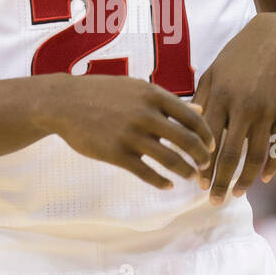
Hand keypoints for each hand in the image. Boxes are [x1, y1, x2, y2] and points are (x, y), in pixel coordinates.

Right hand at [52, 74, 215, 188]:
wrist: (64, 102)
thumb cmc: (103, 93)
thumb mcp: (137, 89)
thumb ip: (168, 101)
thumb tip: (199, 108)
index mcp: (153, 95)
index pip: (192, 117)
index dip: (207, 134)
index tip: (211, 145)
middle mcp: (145, 114)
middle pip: (186, 140)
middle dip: (201, 156)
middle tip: (205, 165)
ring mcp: (130, 135)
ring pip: (170, 159)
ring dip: (185, 171)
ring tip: (190, 176)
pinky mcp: (116, 153)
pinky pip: (146, 172)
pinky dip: (161, 181)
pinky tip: (167, 184)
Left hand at [193, 13, 275, 203]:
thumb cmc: (237, 58)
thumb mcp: (213, 74)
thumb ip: (200, 103)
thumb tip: (184, 132)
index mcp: (219, 96)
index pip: (207, 141)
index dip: (203, 166)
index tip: (198, 184)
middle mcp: (242, 105)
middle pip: (229, 154)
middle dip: (221, 182)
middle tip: (214, 202)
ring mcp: (266, 109)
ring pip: (255, 155)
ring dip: (246, 179)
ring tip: (238, 194)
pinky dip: (272, 165)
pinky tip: (265, 179)